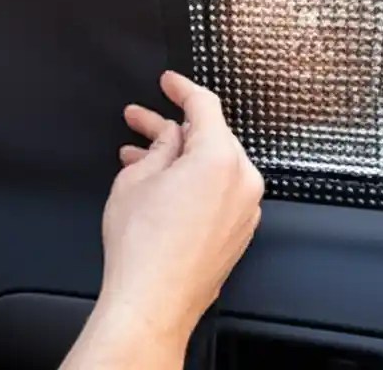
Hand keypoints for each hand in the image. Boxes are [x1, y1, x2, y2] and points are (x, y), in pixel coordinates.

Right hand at [65, 71, 262, 367]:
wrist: (154, 301)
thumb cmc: (143, 247)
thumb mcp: (137, 178)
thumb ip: (159, 145)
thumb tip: (169, 135)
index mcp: (220, 159)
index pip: (205, 105)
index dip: (181, 87)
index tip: (168, 81)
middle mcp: (243, 181)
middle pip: (210, 136)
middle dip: (172, 128)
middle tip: (139, 120)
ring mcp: (246, 209)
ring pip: (212, 165)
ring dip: (178, 157)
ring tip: (139, 156)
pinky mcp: (239, 231)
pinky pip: (218, 191)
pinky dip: (192, 182)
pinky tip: (160, 185)